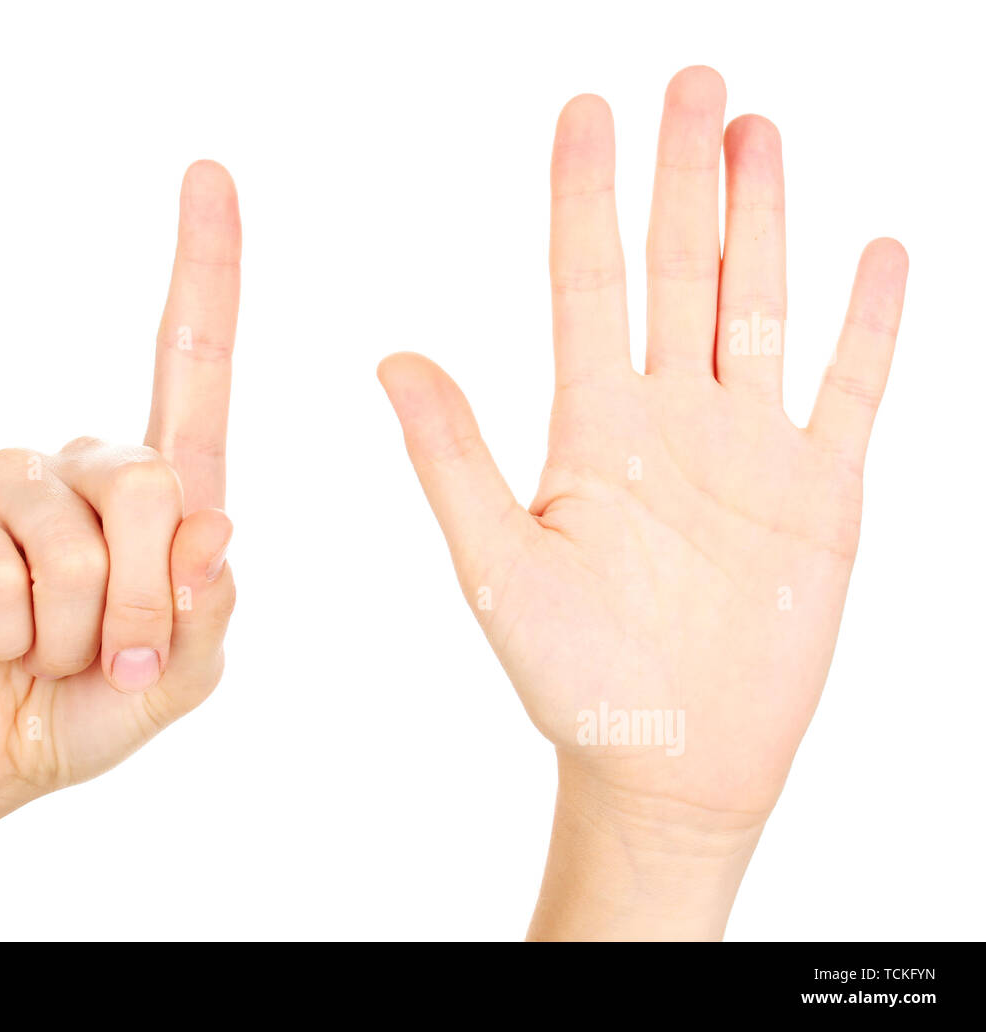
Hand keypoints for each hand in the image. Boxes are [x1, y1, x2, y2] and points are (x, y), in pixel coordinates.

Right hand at [0, 161, 241, 854]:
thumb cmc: (98, 695)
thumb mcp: (185, 669)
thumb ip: (208, 603)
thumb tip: (213, 521)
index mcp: (161, 485)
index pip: (193, 364)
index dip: (209, 270)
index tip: (212, 173)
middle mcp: (87, 460)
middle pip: (153, 484)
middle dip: (146, 603)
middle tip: (118, 654)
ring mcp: (12, 477)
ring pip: (77, 546)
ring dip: (76, 634)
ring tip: (50, 647)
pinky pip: (3, 575)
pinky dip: (14, 638)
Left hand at [378, 68, 906, 936]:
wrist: (668, 763)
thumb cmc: (572, 679)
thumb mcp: (497, 566)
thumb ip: (453, 459)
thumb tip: (389, 359)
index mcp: (592, 431)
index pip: (586, 284)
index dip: (585, 196)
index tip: (586, 110)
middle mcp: (671, 421)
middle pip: (677, 271)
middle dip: (684, 177)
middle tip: (691, 80)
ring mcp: (750, 450)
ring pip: (760, 306)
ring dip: (763, 220)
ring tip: (761, 131)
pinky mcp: (820, 494)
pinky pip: (852, 389)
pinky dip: (869, 323)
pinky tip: (876, 250)